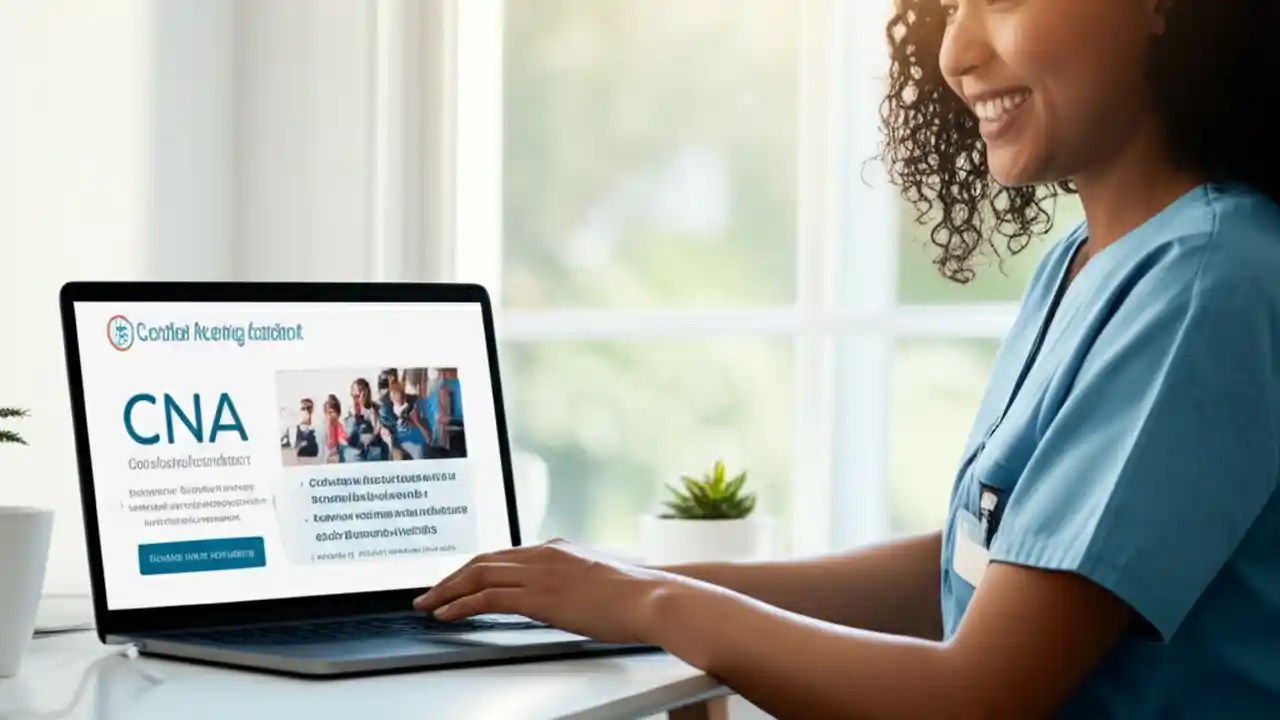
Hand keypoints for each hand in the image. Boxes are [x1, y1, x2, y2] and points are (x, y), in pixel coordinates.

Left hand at [412, 539, 683, 643]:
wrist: (651, 597)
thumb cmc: (635, 596)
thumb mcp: (597, 581)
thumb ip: (573, 582)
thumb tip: (566, 597)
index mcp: (556, 549)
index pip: (503, 555)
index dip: (475, 568)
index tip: (458, 579)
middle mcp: (543, 553)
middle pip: (483, 561)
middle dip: (452, 577)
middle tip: (430, 592)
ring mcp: (540, 572)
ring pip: (478, 575)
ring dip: (447, 590)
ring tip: (427, 604)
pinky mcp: (539, 595)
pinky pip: (487, 597)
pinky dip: (460, 604)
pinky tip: (445, 614)